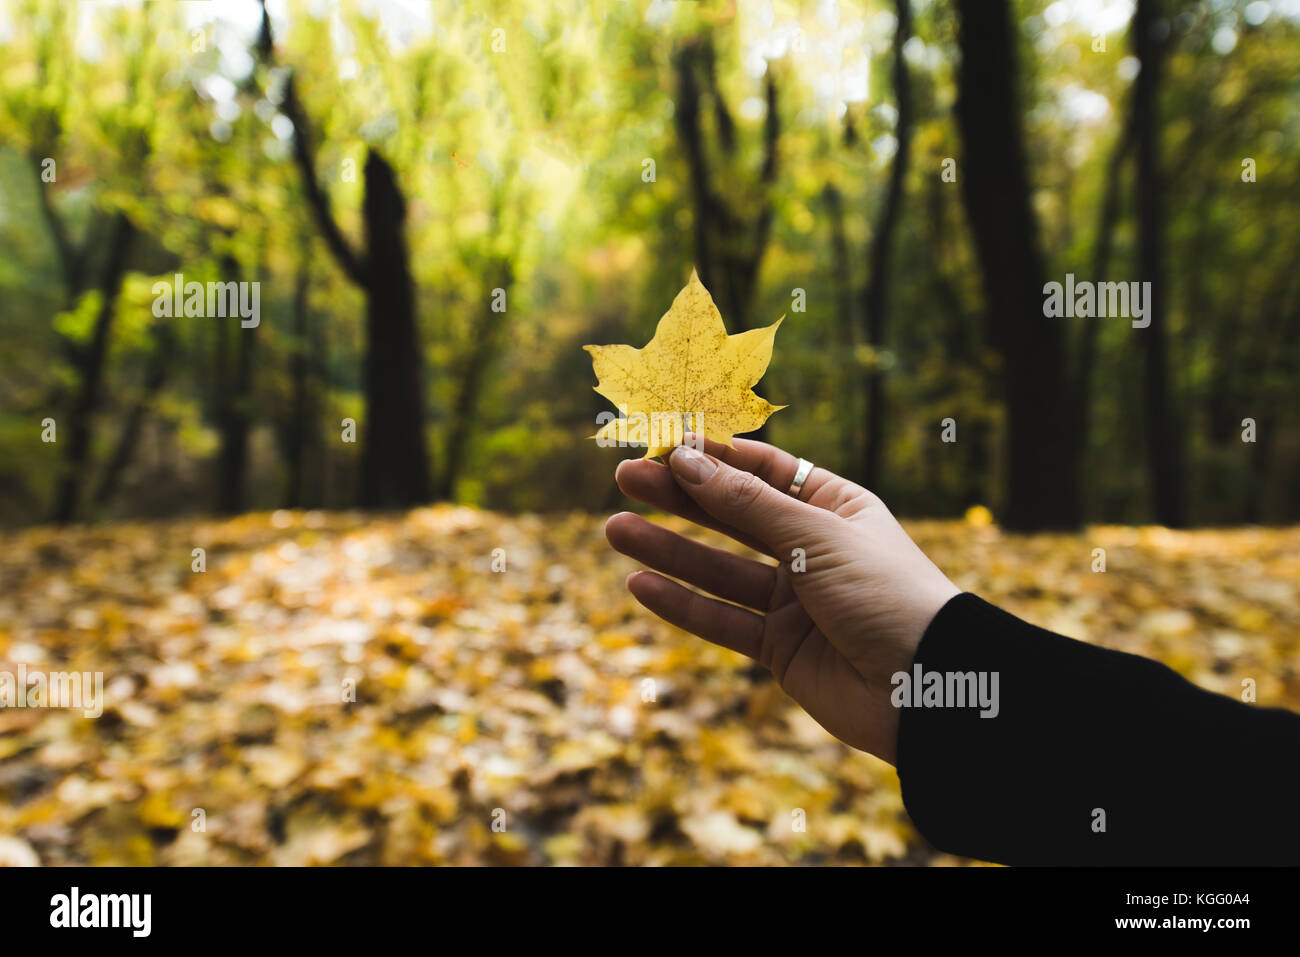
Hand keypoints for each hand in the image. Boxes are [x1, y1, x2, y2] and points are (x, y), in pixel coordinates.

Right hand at [605, 435, 960, 764]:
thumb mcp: (815, 537)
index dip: (715, 457)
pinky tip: (641, 584)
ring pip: (719, 569)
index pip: (765, 470)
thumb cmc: (887, 595)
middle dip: (679, 497)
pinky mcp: (781, 649)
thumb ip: (746, 503)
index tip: (664, 443)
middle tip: (624, 478)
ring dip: (668, 550)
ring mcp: (795, 601)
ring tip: (615, 529)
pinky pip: (723, 621)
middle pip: (733, 516)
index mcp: (835, 508)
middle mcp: (812, 550)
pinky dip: (683, 604)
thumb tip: (687, 459)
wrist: (931, 690)